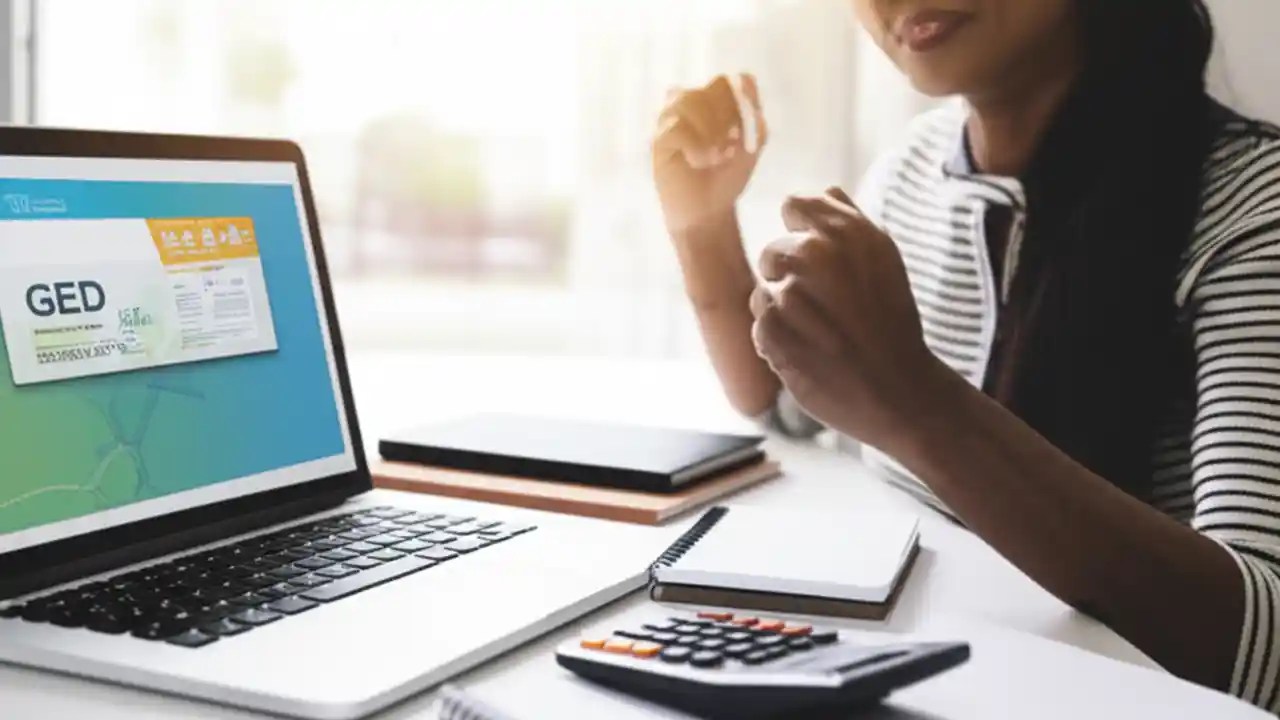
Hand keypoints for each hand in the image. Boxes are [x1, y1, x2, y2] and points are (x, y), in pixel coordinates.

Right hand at [652, 74, 768, 236]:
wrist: (709, 210)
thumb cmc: (728, 175)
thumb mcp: (752, 142)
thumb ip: (753, 111)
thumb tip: (745, 78)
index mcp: (712, 101)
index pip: (725, 82)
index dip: (737, 103)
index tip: (742, 132)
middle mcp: (689, 104)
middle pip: (707, 88)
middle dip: (724, 119)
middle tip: (729, 147)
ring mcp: (671, 120)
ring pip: (688, 101)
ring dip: (709, 130)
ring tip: (717, 156)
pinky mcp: (658, 141)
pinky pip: (676, 127)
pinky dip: (695, 145)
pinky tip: (701, 162)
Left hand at [749, 188, 951, 451]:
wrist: (897, 390)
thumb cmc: (891, 324)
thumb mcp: (885, 262)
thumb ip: (851, 222)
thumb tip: (825, 192)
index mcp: (844, 232)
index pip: (794, 205)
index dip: (801, 232)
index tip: (819, 262)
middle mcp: (814, 255)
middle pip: (773, 253)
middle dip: (790, 279)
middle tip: (825, 310)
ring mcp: (789, 293)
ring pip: (763, 292)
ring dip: (783, 314)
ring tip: (821, 335)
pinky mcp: (771, 331)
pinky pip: (760, 326)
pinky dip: (777, 343)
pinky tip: (809, 354)